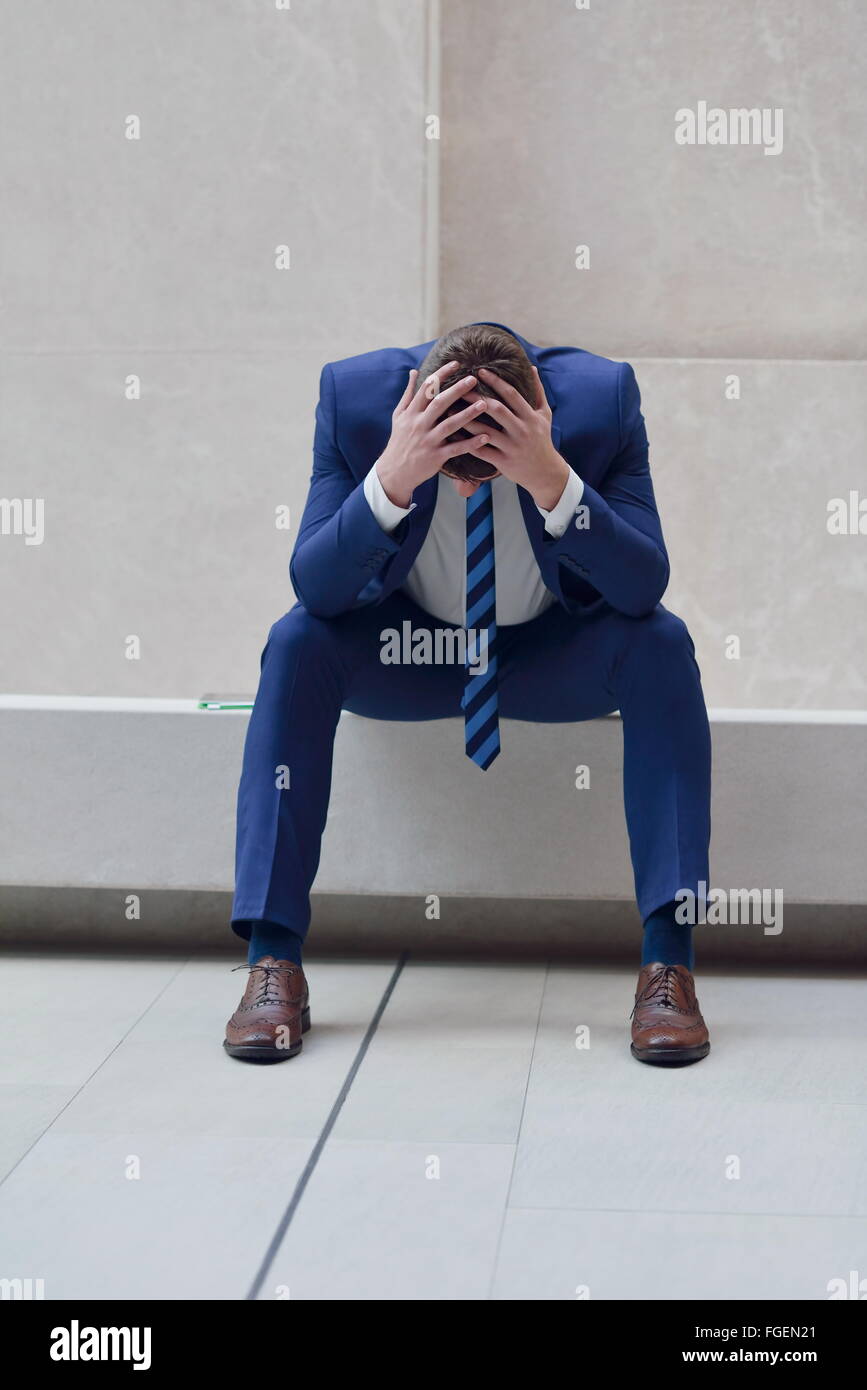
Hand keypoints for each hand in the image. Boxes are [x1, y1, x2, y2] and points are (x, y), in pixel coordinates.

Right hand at [375, 362, 491, 507]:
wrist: (394, 472)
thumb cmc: (400, 440)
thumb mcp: (399, 415)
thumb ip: (409, 393)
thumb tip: (414, 371)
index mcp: (411, 412)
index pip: (426, 388)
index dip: (441, 374)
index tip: (456, 364)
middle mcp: (419, 424)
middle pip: (439, 403)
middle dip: (457, 390)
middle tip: (473, 379)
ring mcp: (428, 441)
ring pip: (450, 425)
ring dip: (467, 414)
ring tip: (484, 404)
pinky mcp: (435, 457)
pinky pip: (456, 449)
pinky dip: (471, 443)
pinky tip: (485, 436)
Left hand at [461, 365, 569, 509]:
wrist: (545, 472)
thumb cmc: (542, 439)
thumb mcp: (545, 414)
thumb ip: (538, 391)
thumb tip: (532, 368)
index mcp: (530, 416)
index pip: (511, 394)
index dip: (496, 381)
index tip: (480, 371)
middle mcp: (522, 430)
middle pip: (497, 410)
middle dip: (477, 397)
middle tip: (460, 387)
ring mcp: (512, 447)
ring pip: (485, 431)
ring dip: (467, 420)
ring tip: (450, 410)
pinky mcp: (503, 462)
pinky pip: (482, 451)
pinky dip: (467, 443)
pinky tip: (454, 435)